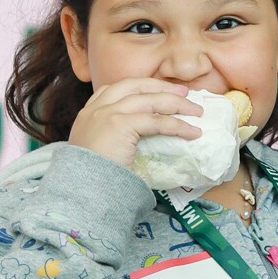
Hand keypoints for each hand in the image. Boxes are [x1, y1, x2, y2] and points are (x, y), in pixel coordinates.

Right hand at [69, 78, 199, 170]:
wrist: (81, 192)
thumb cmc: (92, 181)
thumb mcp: (97, 154)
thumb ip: (112, 141)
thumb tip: (139, 143)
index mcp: (87, 114)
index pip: (113, 89)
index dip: (138, 87)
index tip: (156, 90)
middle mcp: (95, 109)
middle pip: (134, 86)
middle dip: (161, 87)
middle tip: (183, 92)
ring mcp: (106, 114)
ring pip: (149, 100)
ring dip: (177, 103)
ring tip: (196, 112)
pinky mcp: (120, 124)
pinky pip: (156, 121)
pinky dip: (177, 125)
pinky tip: (191, 132)